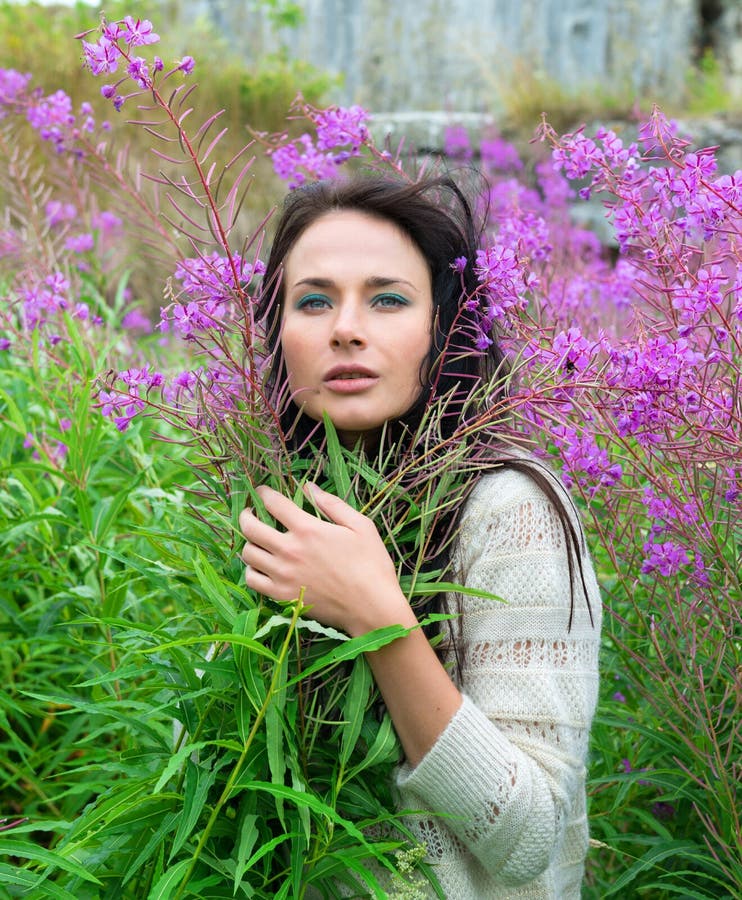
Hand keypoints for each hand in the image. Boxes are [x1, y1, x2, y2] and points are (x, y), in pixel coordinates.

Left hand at [238, 483, 415, 636]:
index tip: (263, 491)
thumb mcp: (360, 526)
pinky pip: (252, 580)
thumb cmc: (371, 564)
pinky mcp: (282, 596)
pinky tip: (260, 565)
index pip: (274, 504)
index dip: (264, 493)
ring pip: (248, 553)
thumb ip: (332, 504)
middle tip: (250, 513)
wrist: (371, 607)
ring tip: (256, 540)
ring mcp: (283, 575)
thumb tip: (309, 487)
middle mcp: (289, 551)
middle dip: (246, 515)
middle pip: (250, 528)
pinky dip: (252, 570)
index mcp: (308, 530)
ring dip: (249, 542)